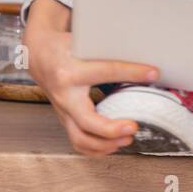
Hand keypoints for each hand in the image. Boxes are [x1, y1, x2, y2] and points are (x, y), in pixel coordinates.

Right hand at [24, 0, 159, 157]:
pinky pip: (78, 141)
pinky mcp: (64, 119)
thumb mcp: (84, 42)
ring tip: (127, 138)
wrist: (39, 55)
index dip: (132, 72)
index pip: (106, 71)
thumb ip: (108, 49)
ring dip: (106, 144)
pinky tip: (113, 145)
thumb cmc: (64, 47)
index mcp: (71, 70)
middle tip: (133, 126)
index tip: (153, 73)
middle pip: (86, 120)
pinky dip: (96, 149)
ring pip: (81, 138)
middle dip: (111, 129)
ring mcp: (62, 110)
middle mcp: (65, 93)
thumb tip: (139, 52)